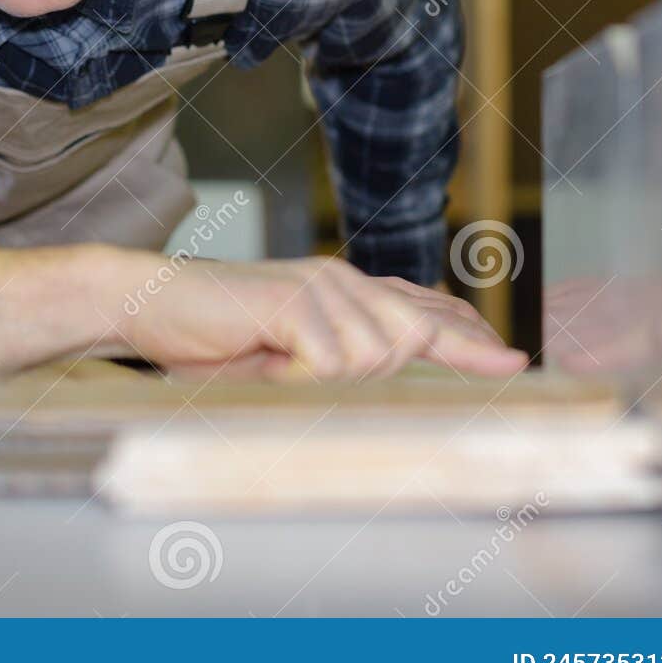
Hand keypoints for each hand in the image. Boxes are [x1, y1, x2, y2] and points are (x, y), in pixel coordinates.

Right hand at [120, 258, 526, 380]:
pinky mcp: (297, 301)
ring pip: (376, 359)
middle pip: (416, 337)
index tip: (512, 361)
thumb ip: (337, 362)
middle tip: (332, 378)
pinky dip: (299, 380)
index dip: (470, 338)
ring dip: (326, 382)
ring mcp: (322, 287)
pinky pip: (332, 364)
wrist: (148, 303)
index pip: (425, 308)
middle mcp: (343, 280)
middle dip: (399, 371)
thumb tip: (387, 380)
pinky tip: (264, 362)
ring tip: (275, 367)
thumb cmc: (210, 336)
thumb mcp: (284, 355)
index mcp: (345, 290)